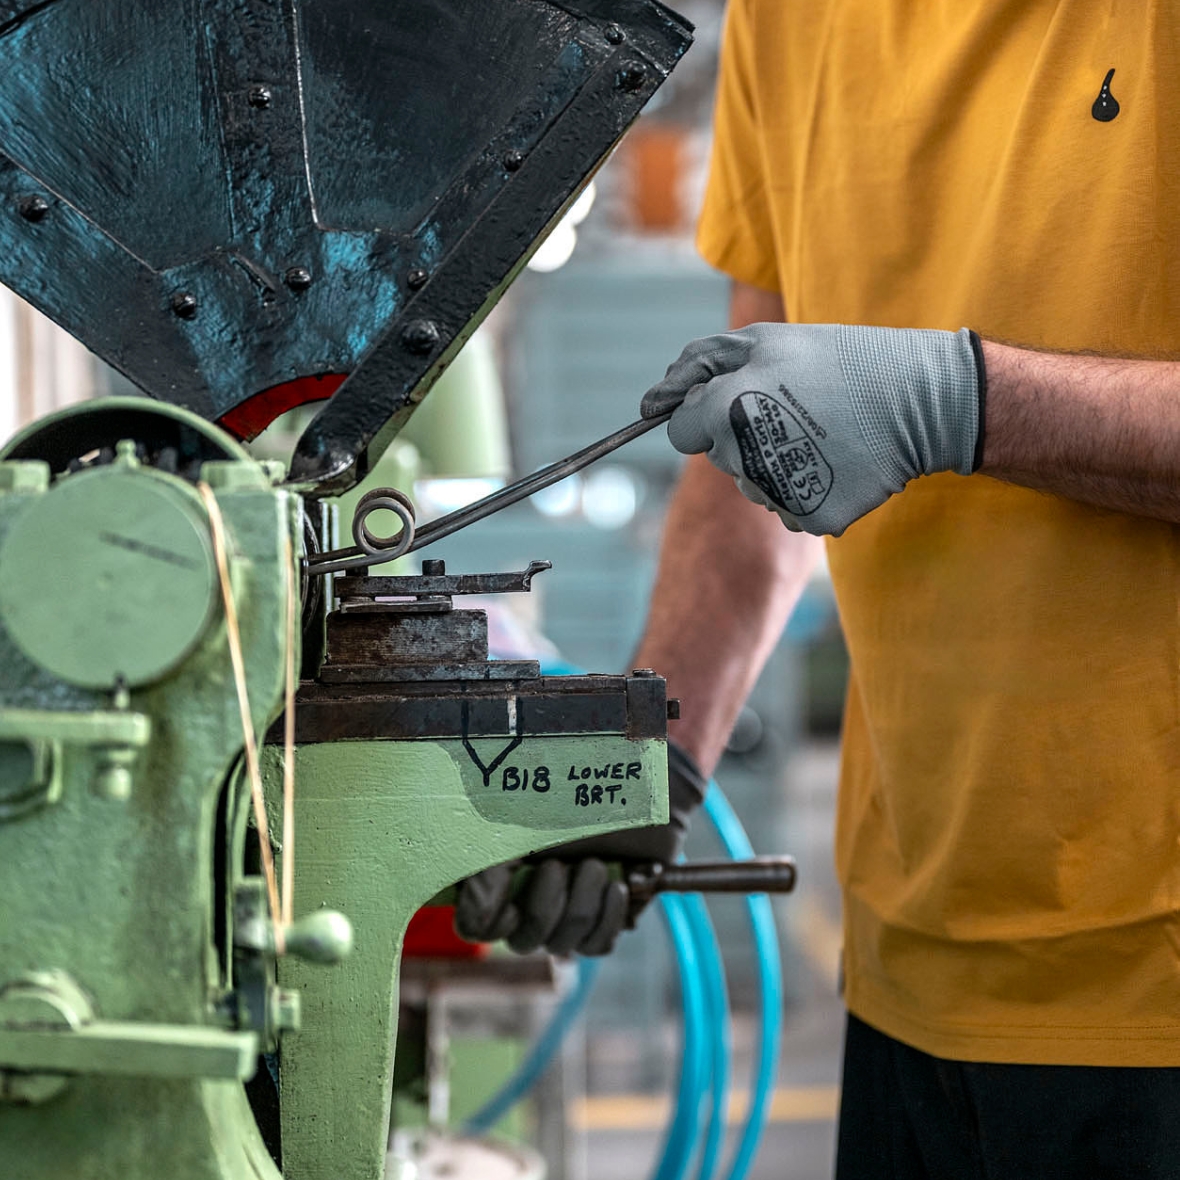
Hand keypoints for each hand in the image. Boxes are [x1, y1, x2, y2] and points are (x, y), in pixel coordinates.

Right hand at [453, 743, 706, 955]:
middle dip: (544, 907)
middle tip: (559, 866)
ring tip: (594, 866)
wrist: (626, 780)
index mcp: (500, 873)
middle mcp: (529, 897)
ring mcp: (567, 910)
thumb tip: (481, 919)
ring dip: (580, 906)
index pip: (476, 925)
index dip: (488, 924)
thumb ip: (489, 869)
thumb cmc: (568, 792)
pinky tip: (616, 887)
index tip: (510, 904)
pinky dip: (606, 918)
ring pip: (562, 943)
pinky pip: (597, 944)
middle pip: (523, 941)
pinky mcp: (604, 915)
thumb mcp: (519, 821)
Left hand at [641, 323, 984, 535]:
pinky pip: (788, 507)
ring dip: (774, 462)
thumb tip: (651, 404)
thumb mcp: (764, 341)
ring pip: (752, 486)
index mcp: (723, 411)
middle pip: (719, 459)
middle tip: (795, 409)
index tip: (740, 401)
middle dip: (743, 435)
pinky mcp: (809, 517)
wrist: (920, 400)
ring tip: (821, 432)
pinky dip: (807, 487)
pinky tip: (836, 460)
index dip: (705, 414)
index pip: (680, 432)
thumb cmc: (837, 361)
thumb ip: (699, 366)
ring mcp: (776, 493)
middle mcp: (742, 458)